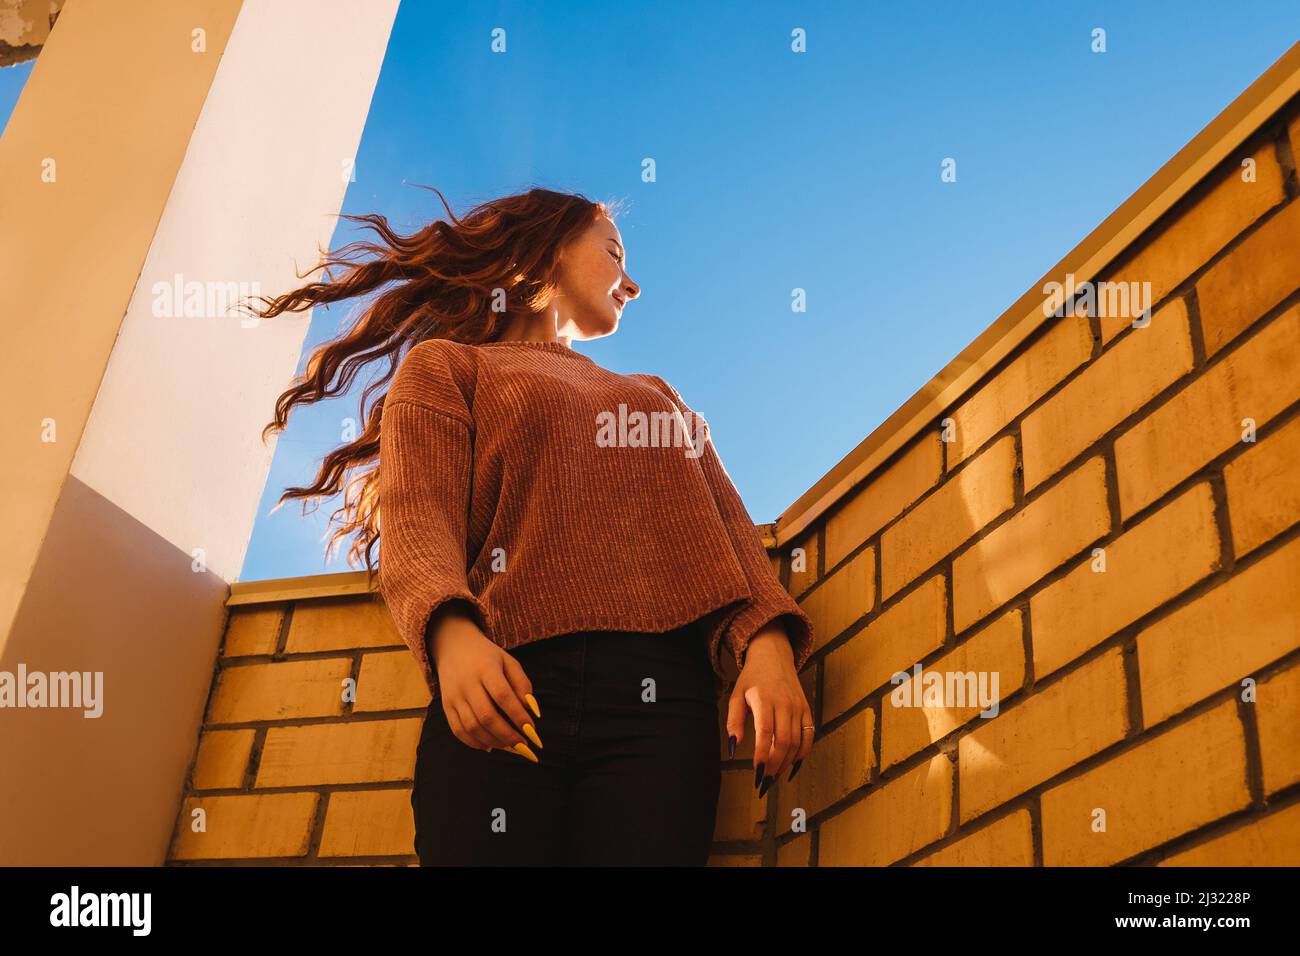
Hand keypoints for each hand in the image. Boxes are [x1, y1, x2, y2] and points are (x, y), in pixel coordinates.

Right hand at [426, 604, 542, 760]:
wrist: (453, 647)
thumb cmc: (487, 657)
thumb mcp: (509, 662)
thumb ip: (523, 684)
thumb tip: (533, 712)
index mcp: (485, 668)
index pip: (502, 695)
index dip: (517, 714)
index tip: (531, 729)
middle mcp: (467, 683)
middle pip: (486, 715)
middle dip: (507, 735)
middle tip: (524, 745)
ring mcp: (454, 696)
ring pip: (472, 726)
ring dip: (493, 741)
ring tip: (510, 747)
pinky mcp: (446, 706)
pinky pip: (458, 731)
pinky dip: (474, 743)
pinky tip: (489, 746)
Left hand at [724, 624, 812, 797]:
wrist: (774, 656)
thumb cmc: (752, 679)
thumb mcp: (736, 695)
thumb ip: (734, 722)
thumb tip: (732, 748)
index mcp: (764, 699)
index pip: (766, 732)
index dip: (763, 754)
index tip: (757, 772)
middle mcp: (785, 703)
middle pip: (784, 741)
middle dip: (775, 764)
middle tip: (764, 781)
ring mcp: (799, 707)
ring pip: (797, 741)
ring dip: (786, 762)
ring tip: (774, 776)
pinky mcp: (807, 710)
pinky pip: (809, 736)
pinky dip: (802, 754)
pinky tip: (792, 766)